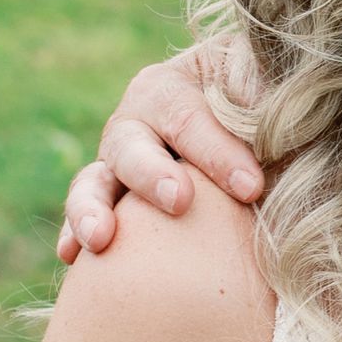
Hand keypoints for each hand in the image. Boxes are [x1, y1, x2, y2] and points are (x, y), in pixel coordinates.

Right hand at [58, 52, 259, 260]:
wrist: (255, 133)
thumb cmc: (264, 105)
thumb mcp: (265, 85)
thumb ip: (262, 93)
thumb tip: (267, 106)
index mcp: (173, 86)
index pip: (190, 118)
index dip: (217, 152)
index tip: (251, 187)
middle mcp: (136, 122)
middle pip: (132, 146)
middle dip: (153, 175)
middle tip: (179, 202)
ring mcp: (117, 165)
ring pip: (93, 182)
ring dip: (91, 209)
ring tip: (99, 239)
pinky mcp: (111, 204)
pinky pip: (84, 219)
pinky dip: (74, 236)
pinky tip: (74, 257)